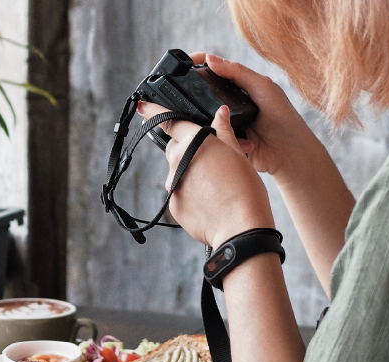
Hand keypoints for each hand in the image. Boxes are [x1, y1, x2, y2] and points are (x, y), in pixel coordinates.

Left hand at [136, 101, 273, 248]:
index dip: (154, 111)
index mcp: (194, 141)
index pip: (170, 121)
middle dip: (186, 148)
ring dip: (190, 172)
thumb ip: (225, 132)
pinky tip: (210, 200)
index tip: (143, 106)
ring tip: (216, 186)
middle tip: (210, 159)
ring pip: (177, 171)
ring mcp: (173, 184)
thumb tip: (220, 114)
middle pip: (175, 147)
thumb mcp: (238, 155)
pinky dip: (191, 193)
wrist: (241, 228)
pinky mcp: (173, 204)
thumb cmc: (245, 190)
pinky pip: (179, 192)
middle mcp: (177, 160)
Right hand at [191, 53, 315, 178]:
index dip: (196, 64)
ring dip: (205, 119)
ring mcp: (225, 122)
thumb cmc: (282, 117)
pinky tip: (226, 137)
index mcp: (237, 86)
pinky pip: (210, 137)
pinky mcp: (224, 141)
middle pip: (201, 94)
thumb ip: (237, 72)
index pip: (211, 70)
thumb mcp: (262, 87)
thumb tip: (209, 59)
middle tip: (186, 95)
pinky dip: (216, 136)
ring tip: (216, 121)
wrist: (289, 153)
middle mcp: (228, 103)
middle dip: (194, 95)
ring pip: (201, 117)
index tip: (182, 64)